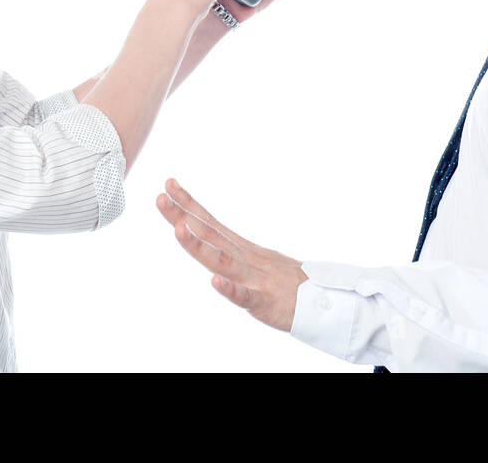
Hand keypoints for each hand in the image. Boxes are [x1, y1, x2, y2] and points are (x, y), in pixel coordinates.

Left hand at [156, 178, 306, 332]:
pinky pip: (245, 296)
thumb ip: (230, 250)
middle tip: (160, 198)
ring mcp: (255, 279)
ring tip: (179, 230)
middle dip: (183, 217)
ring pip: (223, 261)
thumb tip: (206, 234)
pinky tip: (215, 281)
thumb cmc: (289, 283)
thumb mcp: (257, 261)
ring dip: (200, 246)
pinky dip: (231, 289)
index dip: (188, 204)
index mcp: (242, 248)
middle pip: (209, 236)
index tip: (168, 185)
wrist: (327, 303)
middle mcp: (245, 258)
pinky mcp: (265, 303)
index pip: (210, 222)